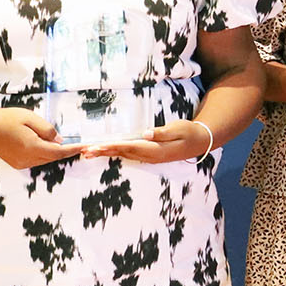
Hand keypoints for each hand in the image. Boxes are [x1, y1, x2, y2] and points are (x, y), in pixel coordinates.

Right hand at [0, 108, 83, 167]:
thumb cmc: (6, 120)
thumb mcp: (30, 118)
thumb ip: (47, 130)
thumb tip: (59, 140)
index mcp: (32, 147)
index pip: (59, 152)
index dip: (73, 150)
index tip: (85, 147)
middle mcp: (28, 158)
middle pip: (53, 157)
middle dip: (64, 150)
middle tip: (75, 142)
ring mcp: (22, 163)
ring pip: (45, 159)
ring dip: (53, 151)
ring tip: (52, 139)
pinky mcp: (18, 164)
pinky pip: (36, 160)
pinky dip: (43, 153)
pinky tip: (39, 143)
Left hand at [81, 119, 212, 163]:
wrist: (200, 141)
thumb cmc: (189, 132)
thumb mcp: (178, 129)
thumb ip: (161, 132)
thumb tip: (146, 133)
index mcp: (155, 149)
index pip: (128, 147)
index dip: (111, 146)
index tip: (96, 147)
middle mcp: (149, 155)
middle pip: (121, 153)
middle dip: (102, 152)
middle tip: (84, 152)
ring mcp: (150, 157)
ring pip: (123, 155)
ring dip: (106, 154)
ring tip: (89, 153)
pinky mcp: (150, 155)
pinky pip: (129, 155)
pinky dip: (116, 153)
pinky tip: (108, 152)